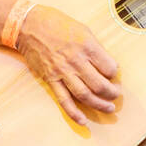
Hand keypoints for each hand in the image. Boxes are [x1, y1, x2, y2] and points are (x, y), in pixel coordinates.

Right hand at [14, 5, 120, 125]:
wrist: (29, 26)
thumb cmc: (57, 24)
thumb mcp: (83, 29)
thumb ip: (95, 48)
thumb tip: (108, 64)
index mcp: (87, 46)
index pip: (109, 68)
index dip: (115, 73)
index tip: (114, 74)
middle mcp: (76, 61)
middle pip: (100, 85)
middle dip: (112, 93)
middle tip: (116, 94)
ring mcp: (62, 72)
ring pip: (85, 95)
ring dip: (99, 104)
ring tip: (108, 108)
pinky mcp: (50, 79)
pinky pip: (64, 100)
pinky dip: (74, 113)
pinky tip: (84, 121)